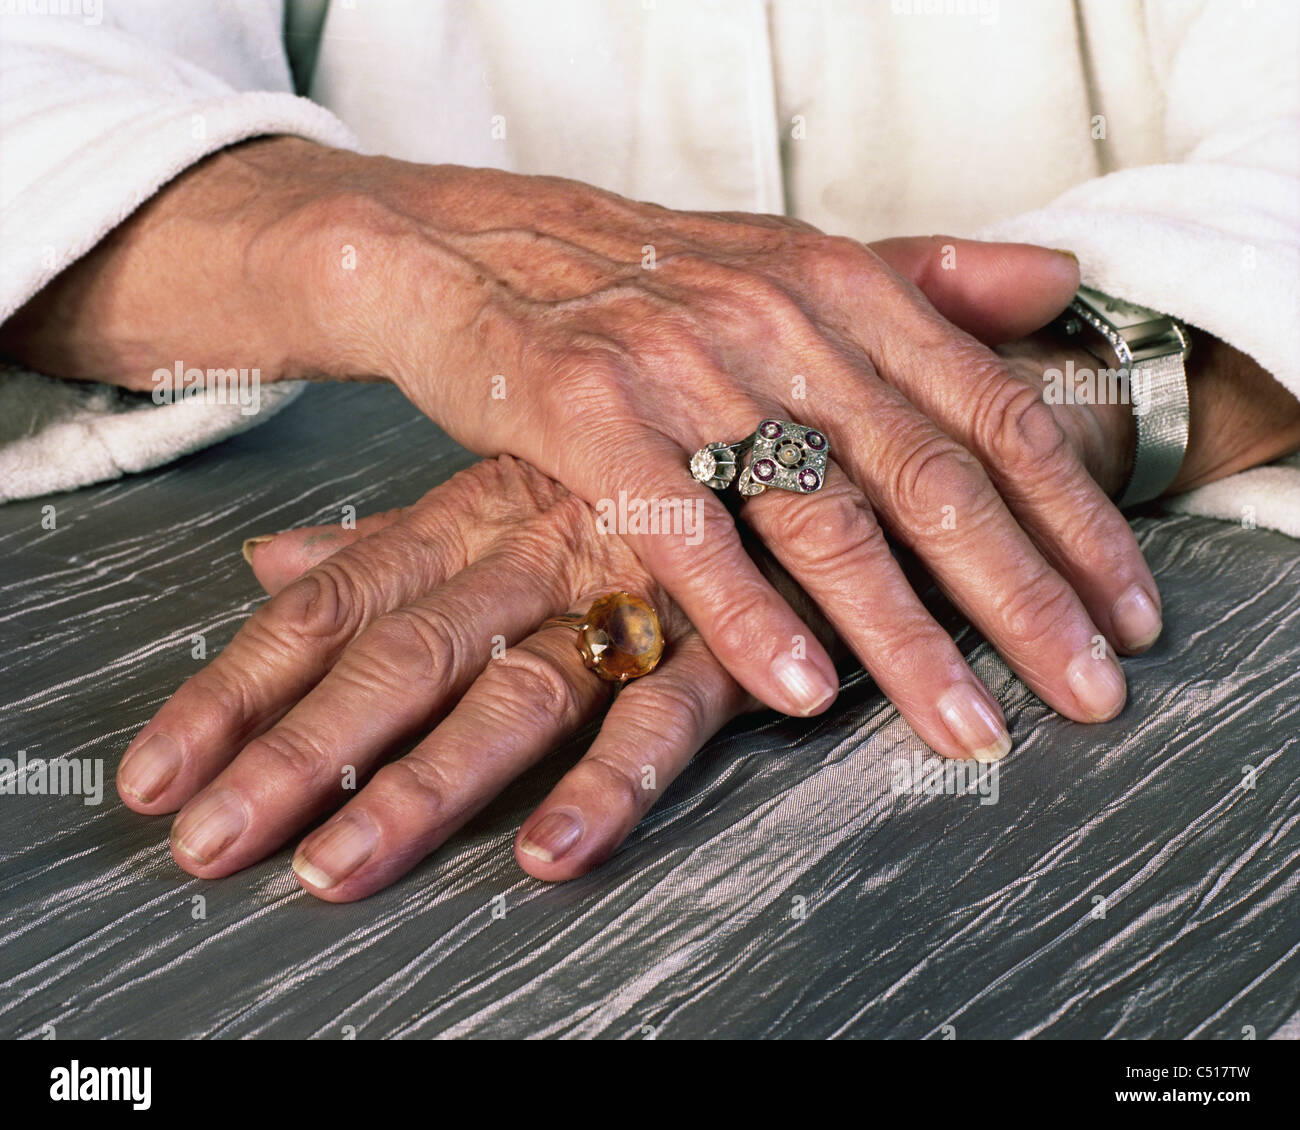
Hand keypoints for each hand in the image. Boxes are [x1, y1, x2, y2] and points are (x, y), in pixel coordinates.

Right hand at [9, 138, 1159, 755]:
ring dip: (902, 629)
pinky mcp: (587, 415)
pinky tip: (804, 689)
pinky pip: (682, 529)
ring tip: (968, 723)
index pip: (988, 408)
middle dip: (1019, 594)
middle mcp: (778, 319)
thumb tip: (1056, 278)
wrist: (469, 247)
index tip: (1126, 609)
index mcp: (841, 284)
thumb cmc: (641, 278)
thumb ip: (924, 276)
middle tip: (1087, 694)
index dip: (1070, 514)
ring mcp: (683, 366)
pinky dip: (747, 612)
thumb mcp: (790, 258)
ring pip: (818, 510)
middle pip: (928, 471)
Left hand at [117, 457, 759, 896]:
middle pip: (399, 656)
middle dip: (298, 752)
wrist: (803, 438)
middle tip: (211, 843)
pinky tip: (553, 849)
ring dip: (425, 784)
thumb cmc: (646, 470)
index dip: (241, 689)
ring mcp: (630, 597)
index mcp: (477, 516)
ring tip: (341, 866)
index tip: (160, 771)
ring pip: (515, 691)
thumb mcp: (508, 486)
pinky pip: (666, 713)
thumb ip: (394, 542)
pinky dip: (612, 781)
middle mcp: (537, 556)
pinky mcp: (726, 641)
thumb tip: (272, 569)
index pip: (337, 605)